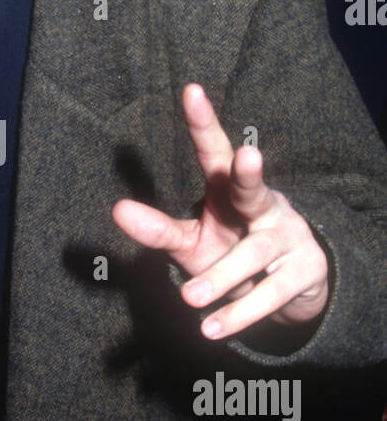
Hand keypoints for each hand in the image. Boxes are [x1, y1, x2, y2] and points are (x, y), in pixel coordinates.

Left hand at [112, 83, 329, 340]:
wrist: (289, 289)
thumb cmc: (230, 251)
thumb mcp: (192, 242)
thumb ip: (158, 229)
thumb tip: (117, 210)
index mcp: (230, 193)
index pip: (215, 153)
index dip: (204, 124)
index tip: (191, 91)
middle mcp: (262, 207)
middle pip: (254, 187)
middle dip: (250, 173)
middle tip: (246, 156)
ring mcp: (287, 237)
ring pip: (254, 254)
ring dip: (222, 277)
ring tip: (190, 299)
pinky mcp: (303, 273)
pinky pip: (270, 294)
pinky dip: (240, 313)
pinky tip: (212, 329)